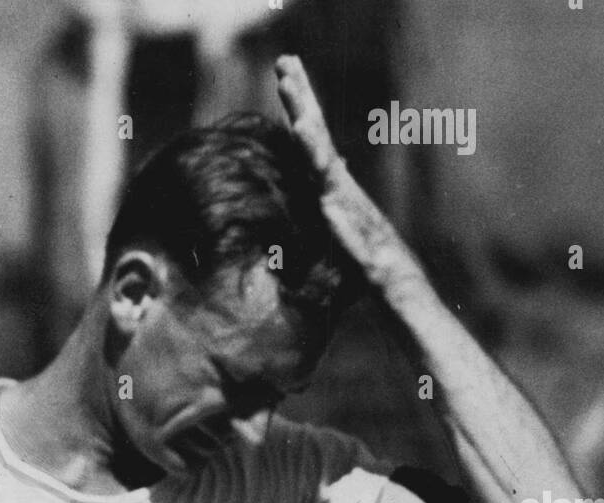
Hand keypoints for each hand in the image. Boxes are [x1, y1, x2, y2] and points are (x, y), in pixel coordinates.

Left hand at [275, 54, 417, 289]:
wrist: (386, 272)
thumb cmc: (362, 260)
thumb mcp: (334, 234)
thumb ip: (325, 213)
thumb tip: (316, 203)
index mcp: (329, 183)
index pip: (309, 141)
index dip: (299, 112)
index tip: (288, 82)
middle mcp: (332, 177)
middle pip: (312, 127)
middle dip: (300, 94)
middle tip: (285, 60)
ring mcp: (335, 184)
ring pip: (314, 137)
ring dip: (301, 104)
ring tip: (286, 74)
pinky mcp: (338, 198)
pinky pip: (322, 166)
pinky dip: (310, 144)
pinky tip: (299, 123)